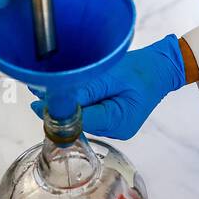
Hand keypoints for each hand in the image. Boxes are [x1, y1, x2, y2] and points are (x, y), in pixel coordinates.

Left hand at [29, 34, 186, 138]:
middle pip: (78, 124)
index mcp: (118, 121)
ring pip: (81, 120)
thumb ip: (85, 89)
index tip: (37, 101)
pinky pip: (89, 115)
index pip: (80, 121)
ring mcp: (113, 128)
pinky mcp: (110, 121)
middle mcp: (115, 130)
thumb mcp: (111, 75)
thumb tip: (56, 98)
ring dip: (68, 105)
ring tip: (51, 86)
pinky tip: (70, 91)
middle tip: (39, 89)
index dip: (57, 112)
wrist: (161, 68)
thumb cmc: (141, 69)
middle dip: (59, 108)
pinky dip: (79, 104)